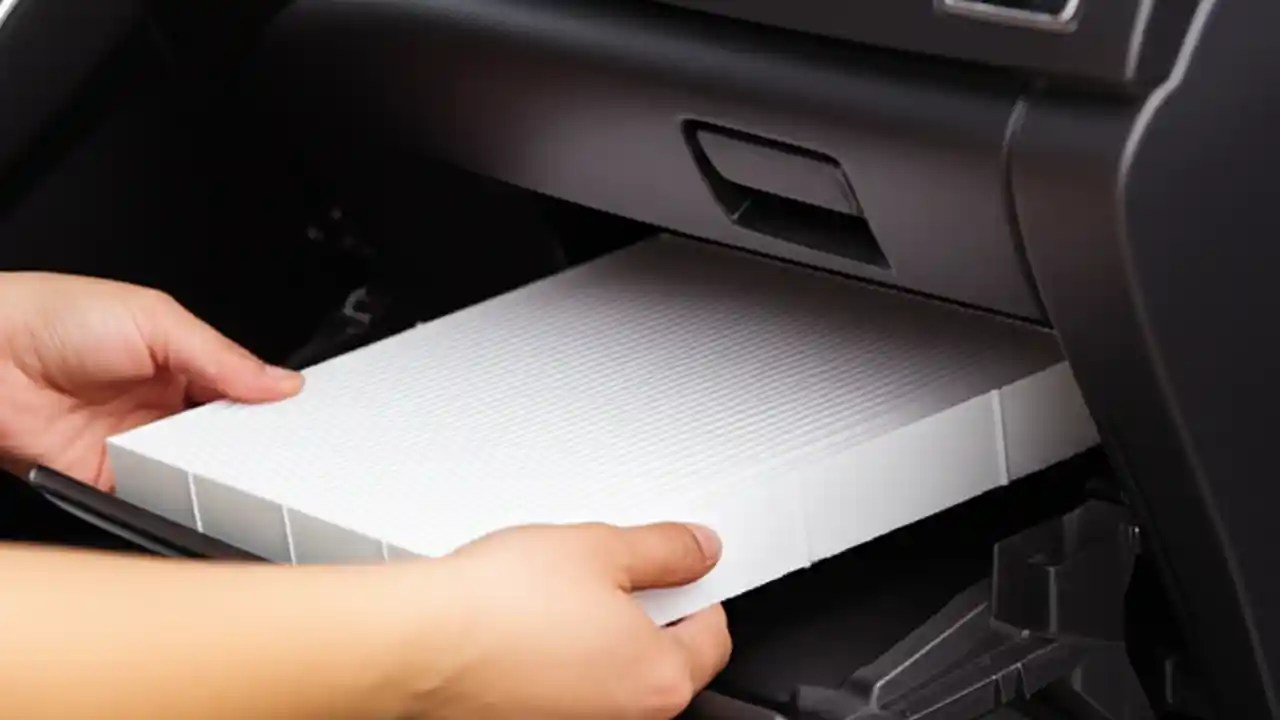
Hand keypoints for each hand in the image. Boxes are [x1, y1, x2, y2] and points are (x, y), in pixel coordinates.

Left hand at [0, 272, 302, 489]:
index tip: (294, 416)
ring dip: (213, 472)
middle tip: (268, 444)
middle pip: (226, 436)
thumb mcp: (155, 318)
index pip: (242, 390)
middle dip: (247, 443)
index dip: (268, 404)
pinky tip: (189, 487)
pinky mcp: (111, 480)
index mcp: (182, 361)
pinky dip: (174, 500)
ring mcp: (139, 444)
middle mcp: (163, 406)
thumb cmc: (53, 316)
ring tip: (226, 462)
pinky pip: (155, 499)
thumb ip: (221, 356)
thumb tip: (280, 382)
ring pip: (197, 472)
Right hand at [405, 522, 731, 719]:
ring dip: (602, 637)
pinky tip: (530, 625)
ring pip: (613, 674)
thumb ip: (667, 550)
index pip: (714, 634)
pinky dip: (562, 659)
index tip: (678, 567)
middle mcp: (627, 719)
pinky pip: (570, 688)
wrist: (417, 644)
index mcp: (660, 678)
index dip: (698, 589)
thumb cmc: (498, 605)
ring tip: (560, 594)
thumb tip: (699, 550)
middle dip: (646, 613)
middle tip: (611, 572)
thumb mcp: (601, 547)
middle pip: (665, 659)